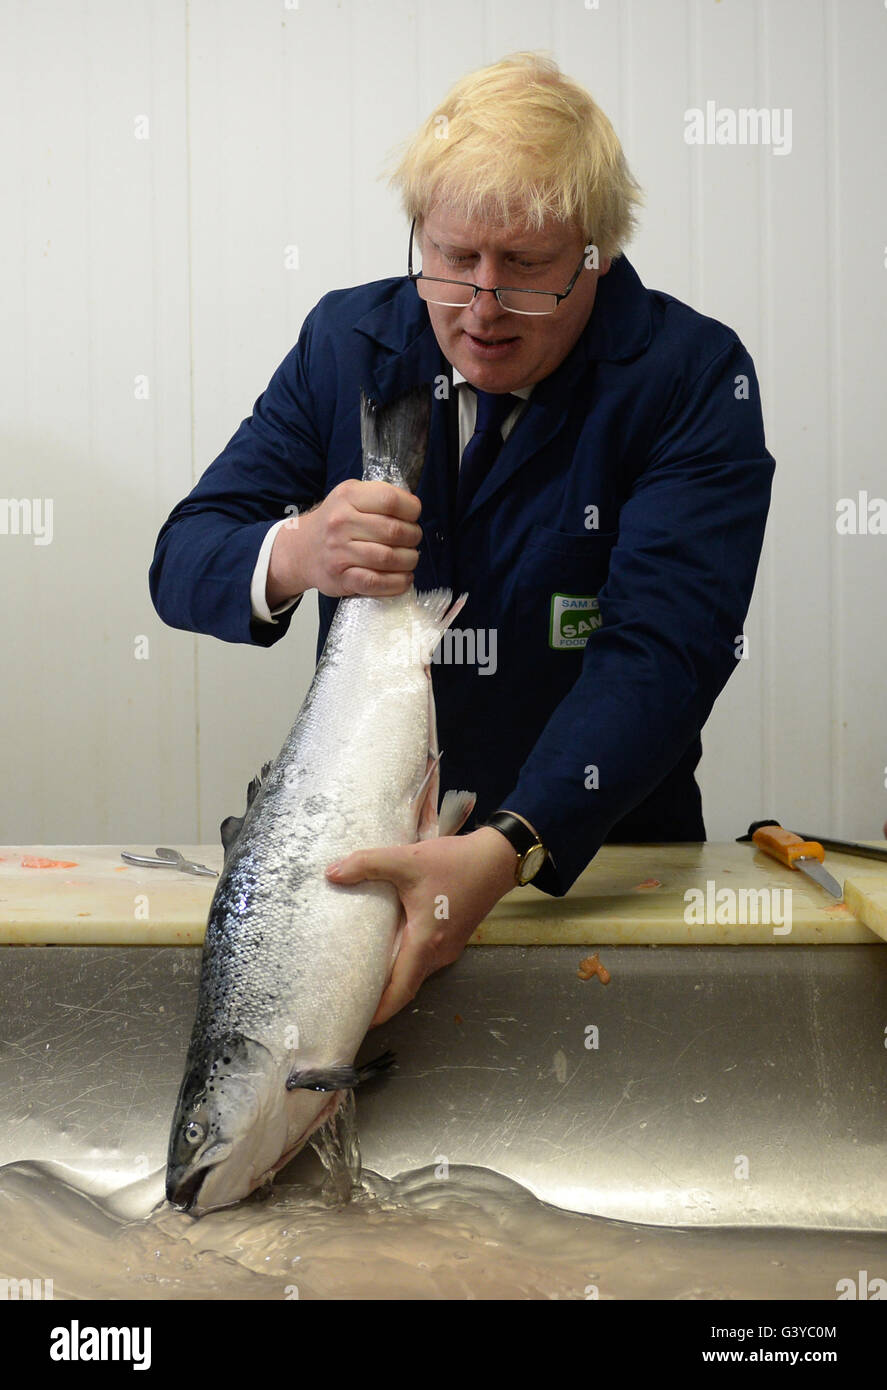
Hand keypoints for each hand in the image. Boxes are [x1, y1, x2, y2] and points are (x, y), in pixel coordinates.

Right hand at [266, 480, 421, 605]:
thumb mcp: (350, 496)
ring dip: (409, 560)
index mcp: (348, 496)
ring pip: (389, 558)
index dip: (412, 510)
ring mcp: (339, 552)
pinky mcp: (341, 578)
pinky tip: (404, 578)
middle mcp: (341, 522)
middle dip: (413, 537)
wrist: (300, 550)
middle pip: (394, 531)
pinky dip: (397, 583)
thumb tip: (414, 509)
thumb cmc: (334, 523)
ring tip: (409, 559)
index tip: (413, 517)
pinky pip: (376, 582)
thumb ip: (379, 497)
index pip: (391, 500)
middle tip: (412, 540)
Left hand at [324, 827, 517, 1024]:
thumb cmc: (456, 863)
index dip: (381, 1010)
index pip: (401, 989)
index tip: (359, 1021)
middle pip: (406, 985)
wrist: (497, 859)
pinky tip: (388, 948)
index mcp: (427, 942)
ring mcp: (449, 947)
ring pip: (416, 972)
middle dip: (381, 996)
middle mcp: (440, 952)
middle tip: (350, 996)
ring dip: (394, 978)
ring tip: (363, 974)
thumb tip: (332, 873)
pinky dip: (405, 962)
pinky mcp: (452, 937)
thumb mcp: (407, 859)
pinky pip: (424, 959)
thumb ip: (368, 863)